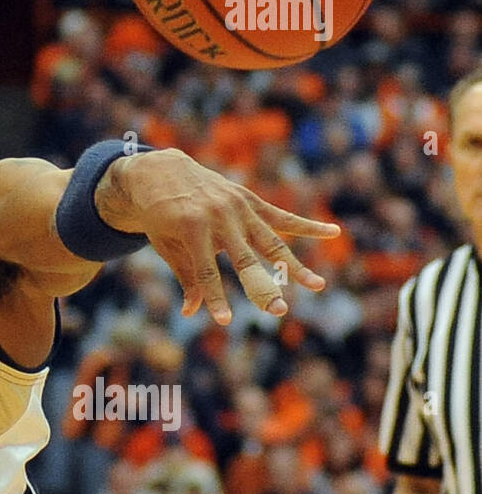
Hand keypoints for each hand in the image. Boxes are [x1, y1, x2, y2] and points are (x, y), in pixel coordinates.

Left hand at [95, 148, 339, 325]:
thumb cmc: (159, 216)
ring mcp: (237, 207)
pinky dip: (306, 226)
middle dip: (262, 287)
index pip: (206, 271)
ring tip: (318, 286)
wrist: (161, 172)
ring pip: (271, 242)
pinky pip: (281, 216)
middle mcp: (218, 216)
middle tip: (278, 312)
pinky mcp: (249, 200)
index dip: (214, 297)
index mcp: (191, 228)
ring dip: (294, 266)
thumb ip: (186, 275)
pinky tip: (333, 232)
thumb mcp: (165, 245)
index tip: (224, 321)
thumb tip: (192, 312)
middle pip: (245, 260)